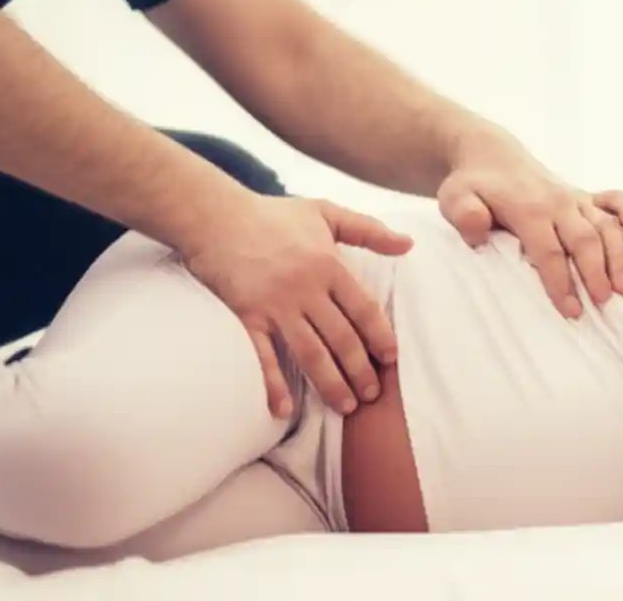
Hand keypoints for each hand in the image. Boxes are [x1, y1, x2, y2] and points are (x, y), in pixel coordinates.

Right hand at [178, 195, 412, 417]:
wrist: (215, 216)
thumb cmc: (273, 214)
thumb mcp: (326, 212)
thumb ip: (369, 230)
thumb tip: (408, 244)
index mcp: (329, 265)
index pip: (364, 309)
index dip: (380, 336)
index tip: (391, 359)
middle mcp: (306, 289)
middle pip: (341, 338)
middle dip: (360, 370)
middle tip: (372, 395)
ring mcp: (276, 305)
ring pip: (310, 353)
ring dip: (330, 384)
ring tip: (346, 406)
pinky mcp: (247, 317)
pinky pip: (263, 356)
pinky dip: (273, 384)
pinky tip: (284, 410)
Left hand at [436, 129, 622, 316]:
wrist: (489, 155)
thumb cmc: (471, 186)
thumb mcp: (453, 199)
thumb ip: (465, 215)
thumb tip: (479, 233)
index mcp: (529, 209)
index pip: (549, 251)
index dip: (561, 282)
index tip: (570, 311)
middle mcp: (558, 202)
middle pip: (585, 240)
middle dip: (596, 274)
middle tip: (603, 304)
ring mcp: (574, 197)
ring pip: (605, 225)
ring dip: (617, 256)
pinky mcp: (583, 195)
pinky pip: (612, 199)